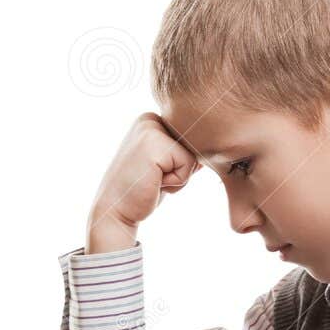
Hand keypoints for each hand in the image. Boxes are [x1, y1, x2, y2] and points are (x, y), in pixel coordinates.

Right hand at [86, 112, 201, 251]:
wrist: (115, 210)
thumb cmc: (142, 191)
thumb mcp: (165, 166)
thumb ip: (184, 152)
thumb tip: (213, 146)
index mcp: (151, 120)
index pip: (190, 140)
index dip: (180, 165)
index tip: (154, 173)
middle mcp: (149, 118)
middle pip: (193, 146)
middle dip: (181, 170)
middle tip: (154, 179)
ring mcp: (151, 129)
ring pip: (192, 156)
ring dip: (179, 177)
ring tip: (153, 180)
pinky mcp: (155, 144)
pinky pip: (188, 165)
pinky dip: (176, 182)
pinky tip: (154, 183)